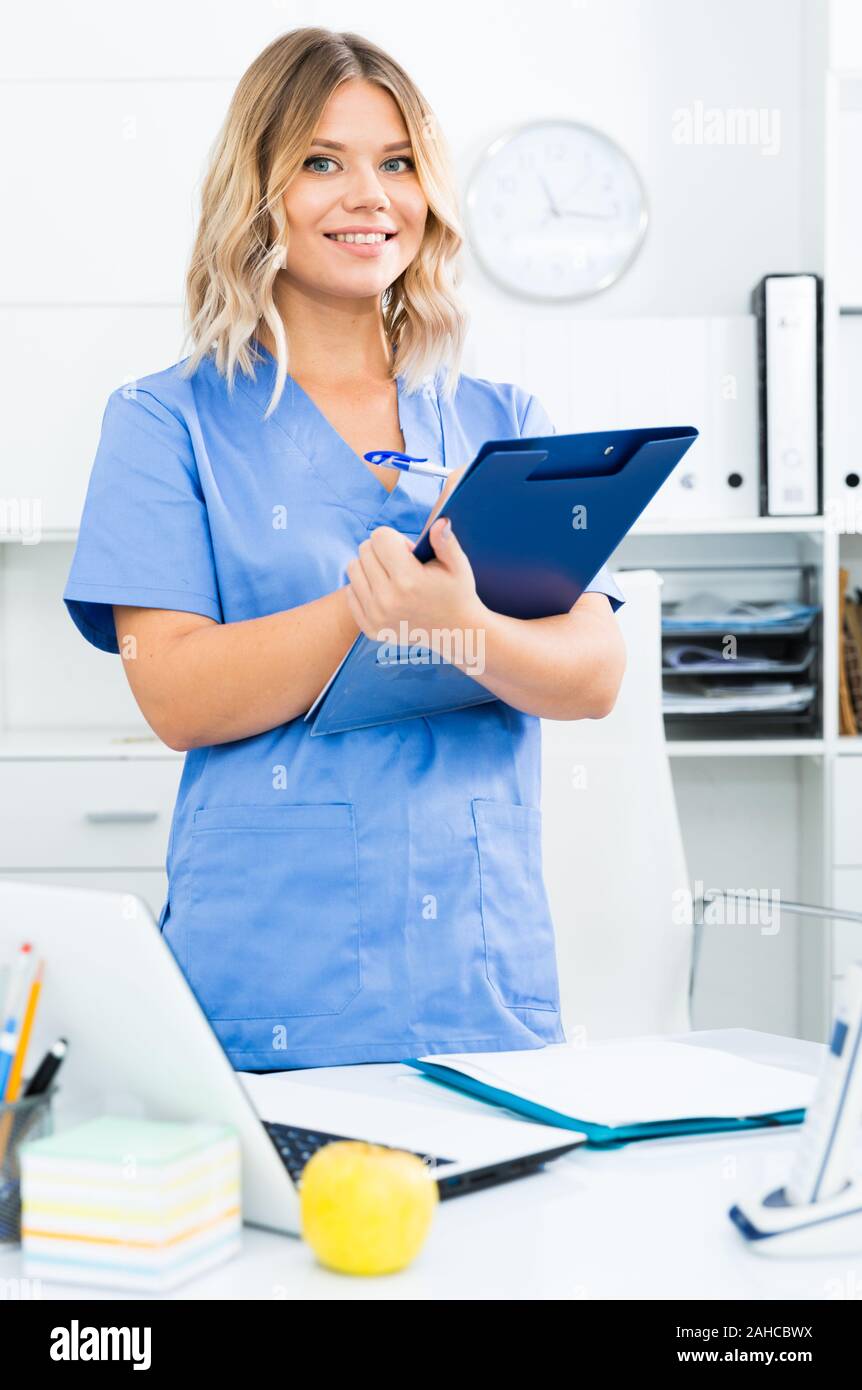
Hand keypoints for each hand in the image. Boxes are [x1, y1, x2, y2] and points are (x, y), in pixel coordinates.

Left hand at [345, 518, 484, 646]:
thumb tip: (440, 522)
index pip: (380, 537)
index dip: (395, 539)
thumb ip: (446, 542)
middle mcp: (388, 599)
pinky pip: (350, 592)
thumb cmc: (456, 593)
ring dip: (370, 567)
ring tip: (392, 577)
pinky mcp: (369, 627)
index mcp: (409, 580)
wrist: (454, 633)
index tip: (409, 552)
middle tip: (402, 565)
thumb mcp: (458, 566)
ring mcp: (376, 615)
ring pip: (353, 568)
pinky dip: (364, 587)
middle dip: (382, 550)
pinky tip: (385, 593)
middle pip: (365, 550)